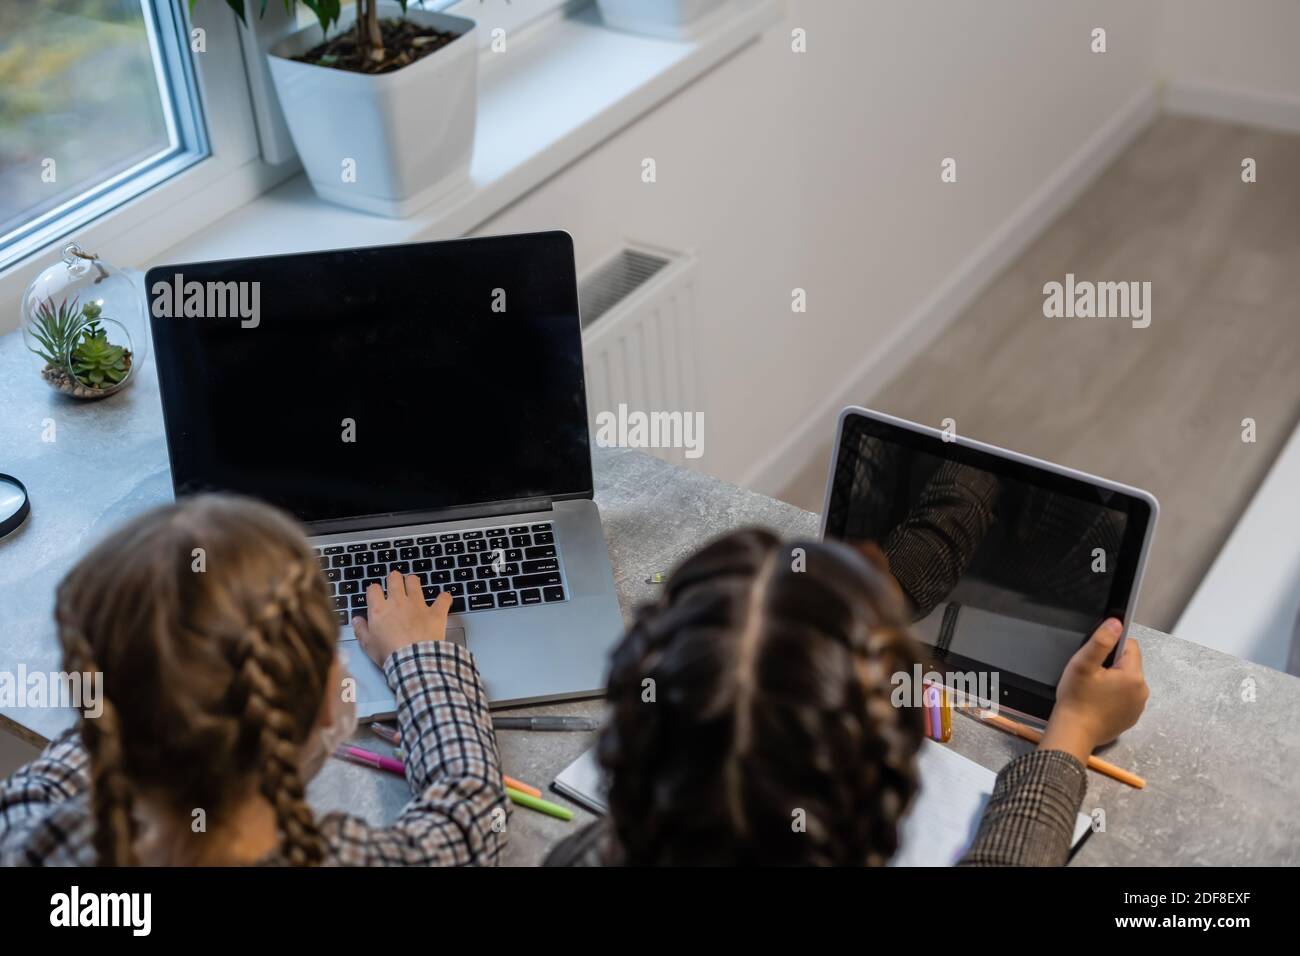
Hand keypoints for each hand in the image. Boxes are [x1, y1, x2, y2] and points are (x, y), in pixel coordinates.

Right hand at [351, 571, 452, 667]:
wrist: (413, 660)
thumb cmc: (389, 654)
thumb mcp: (368, 645)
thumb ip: (361, 630)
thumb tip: (356, 620)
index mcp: (379, 609)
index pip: (373, 589)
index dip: (374, 590)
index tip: (376, 595)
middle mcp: (398, 602)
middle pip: (394, 579)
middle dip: (394, 578)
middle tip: (395, 583)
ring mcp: (418, 605)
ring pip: (414, 582)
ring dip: (413, 582)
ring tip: (413, 586)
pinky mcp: (435, 612)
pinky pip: (443, 598)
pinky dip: (444, 598)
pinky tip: (443, 599)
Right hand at [1039, 618, 1147, 763]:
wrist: (1074, 732)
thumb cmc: (1077, 698)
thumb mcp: (1084, 664)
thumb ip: (1101, 641)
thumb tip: (1117, 622)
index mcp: (1134, 676)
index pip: (1130, 646)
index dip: (1111, 647)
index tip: (1095, 659)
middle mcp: (1142, 691)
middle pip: (1129, 664)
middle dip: (1112, 666)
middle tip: (1091, 676)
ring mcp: (1138, 707)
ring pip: (1127, 681)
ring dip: (1113, 681)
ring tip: (1092, 690)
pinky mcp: (1131, 718)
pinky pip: (1125, 698)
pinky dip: (1113, 697)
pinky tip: (1097, 703)